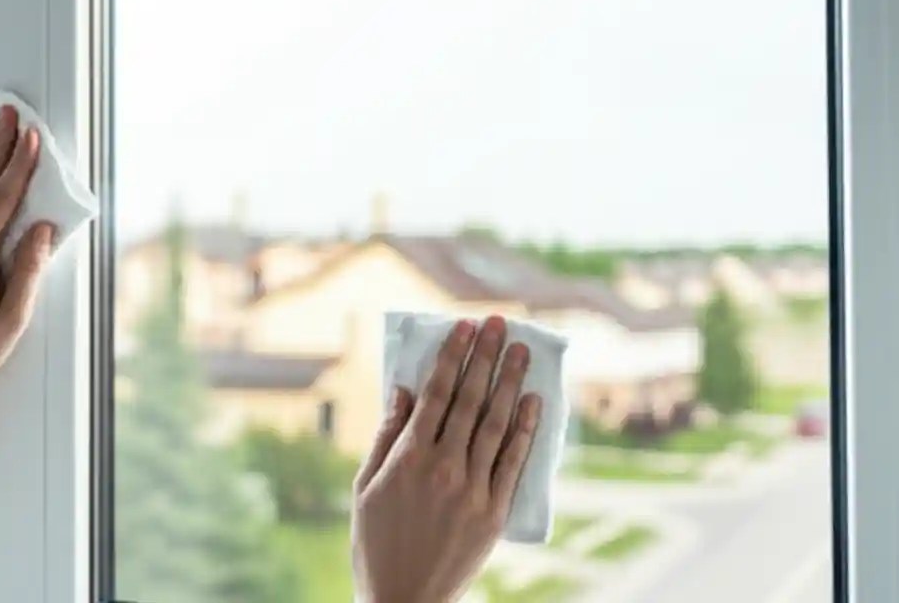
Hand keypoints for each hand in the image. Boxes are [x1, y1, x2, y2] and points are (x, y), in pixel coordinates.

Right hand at [352, 316, 541, 602]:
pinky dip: (524, 430)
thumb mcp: (366, 486)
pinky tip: (532, 402)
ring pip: (496, 424)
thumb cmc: (377, 543)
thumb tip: (403, 389)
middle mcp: (444, 469)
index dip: (452, 356)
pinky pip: (513, 462)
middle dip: (485, 357)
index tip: (464, 326)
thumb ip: (387, 435)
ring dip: (510, 382)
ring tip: (519, 350)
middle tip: (498, 323)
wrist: (405, 600)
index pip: (436, 394)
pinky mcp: (494, 513)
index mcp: (409, 459)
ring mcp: (473, 491)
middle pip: (470, 401)